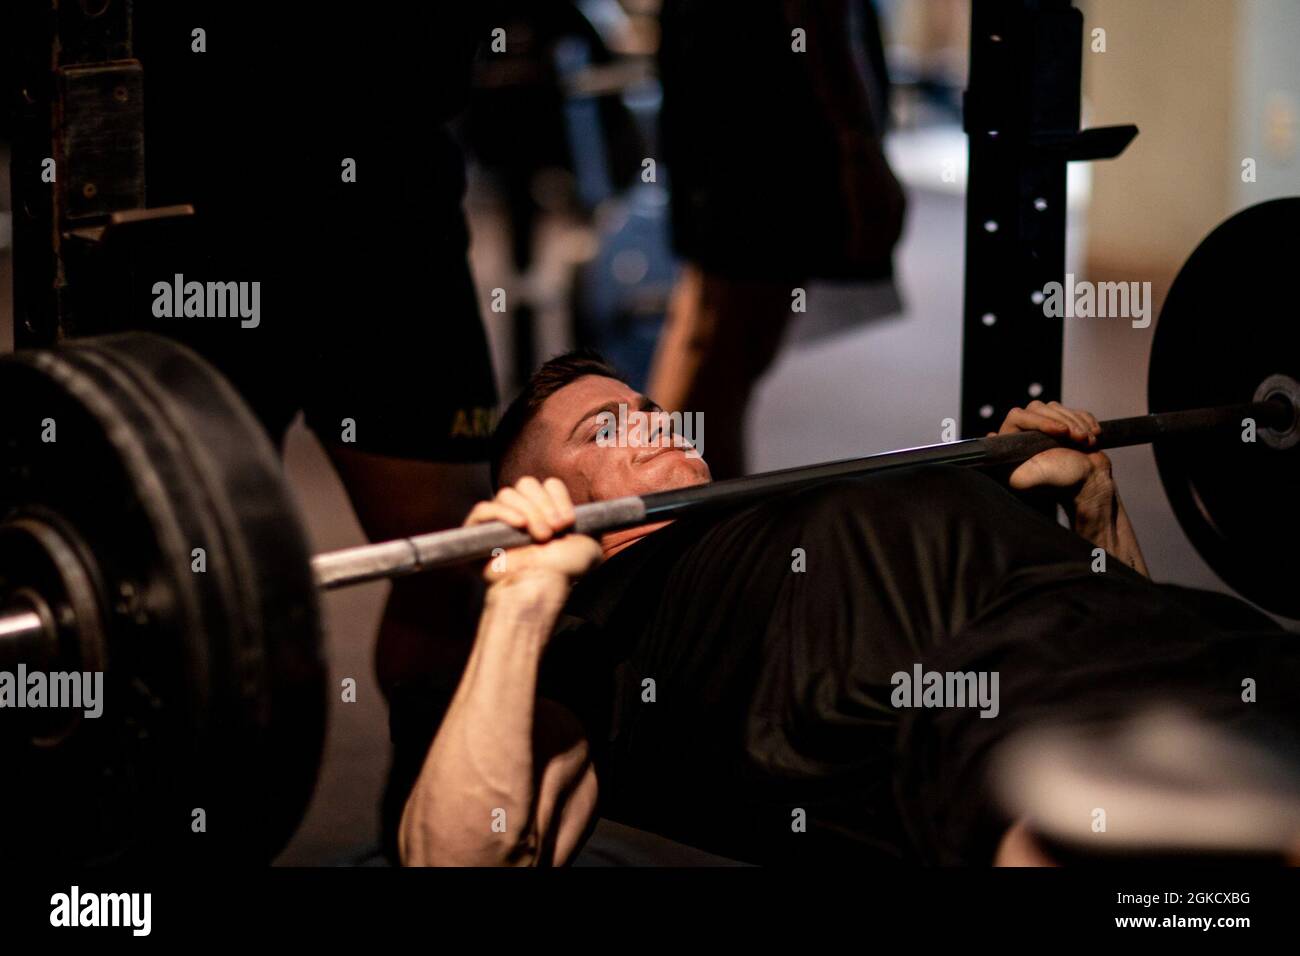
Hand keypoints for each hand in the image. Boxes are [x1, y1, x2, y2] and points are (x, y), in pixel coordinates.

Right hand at [463, 477, 602, 587]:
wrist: (542, 587)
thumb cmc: (563, 571)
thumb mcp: (587, 544)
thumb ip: (589, 526)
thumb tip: (591, 518)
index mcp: (544, 513)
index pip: (548, 484)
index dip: (558, 498)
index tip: (567, 523)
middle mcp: (521, 513)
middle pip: (526, 483)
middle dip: (543, 505)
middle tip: (553, 532)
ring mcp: (498, 522)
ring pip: (507, 493)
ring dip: (529, 512)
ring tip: (540, 537)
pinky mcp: (476, 532)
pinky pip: (484, 508)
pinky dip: (502, 512)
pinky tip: (518, 526)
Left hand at [993, 400, 1105, 493]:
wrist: (1089, 484)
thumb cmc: (1059, 483)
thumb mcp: (1025, 480)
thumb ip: (1004, 467)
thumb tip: (989, 441)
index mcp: (1012, 444)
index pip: (1018, 415)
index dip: (1041, 420)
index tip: (1061, 432)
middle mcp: (1026, 433)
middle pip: (1039, 407)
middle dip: (1065, 422)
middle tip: (1080, 440)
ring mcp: (1047, 427)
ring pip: (1057, 407)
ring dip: (1078, 423)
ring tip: (1088, 442)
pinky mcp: (1065, 424)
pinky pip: (1074, 410)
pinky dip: (1086, 421)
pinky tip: (1094, 436)